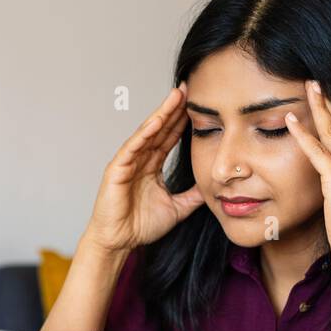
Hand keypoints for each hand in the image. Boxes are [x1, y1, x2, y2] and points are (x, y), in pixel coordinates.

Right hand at [83, 83, 205, 255]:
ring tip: (175, 96)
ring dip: (161, 114)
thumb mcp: (177, 208)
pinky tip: (157, 121)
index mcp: (151, 166)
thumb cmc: (140, 226)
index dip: (182, 122)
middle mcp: (139, 160)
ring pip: (147, 133)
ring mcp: (127, 162)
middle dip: (174, 109)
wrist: (119, 242)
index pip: (169, 138)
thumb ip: (193, 195)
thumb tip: (213, 186)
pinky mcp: (117, 170)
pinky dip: (144, 134)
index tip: (198, 105)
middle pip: (160, 129)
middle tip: (189, 89)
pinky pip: (133, 148)